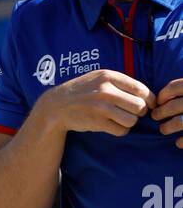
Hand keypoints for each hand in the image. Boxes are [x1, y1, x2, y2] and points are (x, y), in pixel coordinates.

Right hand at [40, 68, 155, 135]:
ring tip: (121, 119)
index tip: (150, 105)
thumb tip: (146, 95)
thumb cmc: (82, 91)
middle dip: (139, 112)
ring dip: (130, 122)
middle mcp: (106, 91)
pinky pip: (121, 130)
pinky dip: (121, 130)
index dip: (150, 99)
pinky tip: (113, 125)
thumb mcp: (99, 78)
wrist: (57, 105)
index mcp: (109, 76)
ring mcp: (101, 108)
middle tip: (133, 113)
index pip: (140, 89)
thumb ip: (120, 82)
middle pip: (139, 106)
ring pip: (132, 120)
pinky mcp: (97, 122)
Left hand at [151, 77, 182, 145]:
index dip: (163, 95)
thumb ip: (180, 91)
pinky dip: (182, 141)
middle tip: (155, 116)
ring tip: (163, 129)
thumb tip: (159, 98)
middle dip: (161, 112)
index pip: (176, 87)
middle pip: (174, 105)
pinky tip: (178, 142)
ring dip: (168, 127)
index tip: (158, 102)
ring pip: (179, 122)